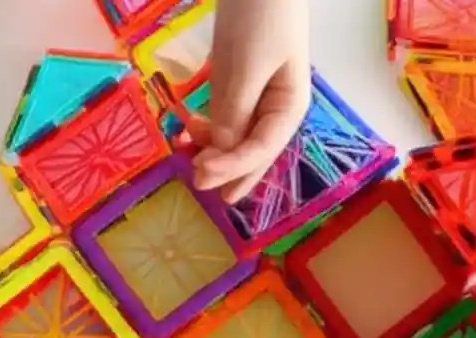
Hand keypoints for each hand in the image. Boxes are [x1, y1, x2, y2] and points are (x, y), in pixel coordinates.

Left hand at [192, 0, 310, 202]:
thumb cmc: (264, 17)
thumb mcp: (248, 65)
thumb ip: (235, 110)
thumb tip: (222, 152)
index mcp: (289, 108)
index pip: (261, 149)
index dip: (232, 168)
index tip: (201, 177)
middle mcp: (274, 110)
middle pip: (250, 151)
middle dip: (225, 169)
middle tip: (196, 182)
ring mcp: (253, 97)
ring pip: (233, 137)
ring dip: (211, 149)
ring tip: (186, 153)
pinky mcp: (235, 84)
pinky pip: (222, 116)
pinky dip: (206, 127)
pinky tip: (188, 128)